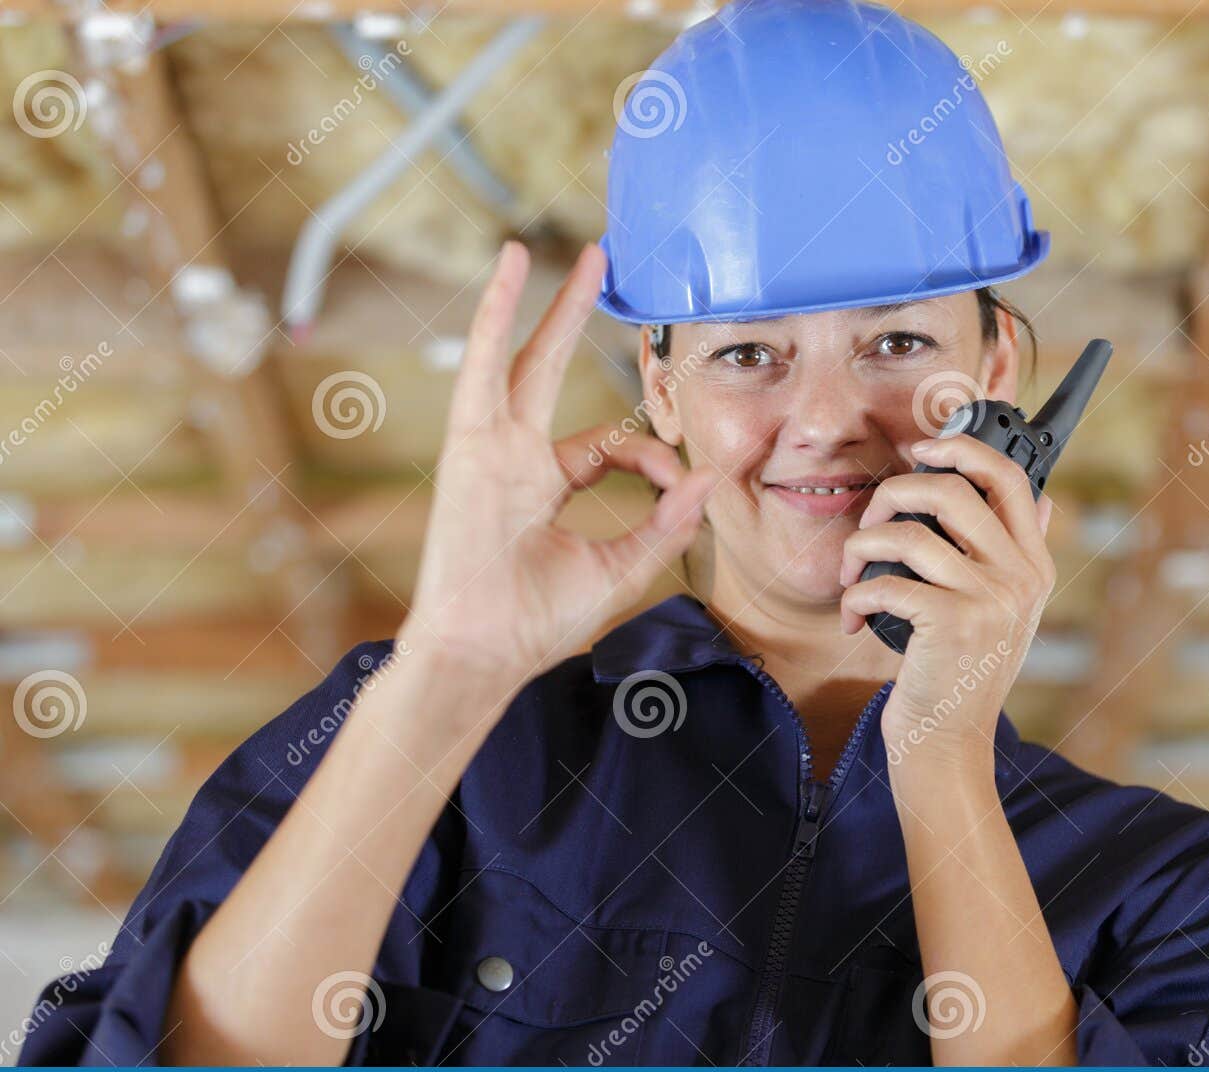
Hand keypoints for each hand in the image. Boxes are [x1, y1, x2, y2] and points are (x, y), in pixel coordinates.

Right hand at [400, 241, 717, 692]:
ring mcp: (489, 447)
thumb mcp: (620, 569)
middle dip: (573, 317)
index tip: (683, 487)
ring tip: (566, 252)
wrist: (483, 651)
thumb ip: (665, 524)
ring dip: (542, 303)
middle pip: (549, 371)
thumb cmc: (537, 621)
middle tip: (599, 264)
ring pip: (519, 359)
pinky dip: (493, 316)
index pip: (611, 447)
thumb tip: (709, 478)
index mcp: (546, 485)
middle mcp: (515, 458)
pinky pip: (482, 367)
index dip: (656, 460)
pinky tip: (507, 269)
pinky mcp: (469, 444)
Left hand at [838, 436, 1053, 767]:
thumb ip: (1019, 556)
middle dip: (893, 495)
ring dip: (861, 548)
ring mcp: (988, 601)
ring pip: (908, 533)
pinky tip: (853, 618)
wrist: (948, 744)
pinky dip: (855, 595)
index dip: (963, 448)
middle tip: (870, 524)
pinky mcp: (950, 624)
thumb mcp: (1006, 615)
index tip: (922, 450)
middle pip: (951, 490)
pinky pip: (886, 581)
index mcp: (1034, 568)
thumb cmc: (961, 676)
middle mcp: (1019, 579)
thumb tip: (1043, 500)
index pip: (1011, 478)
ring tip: (851, 576)